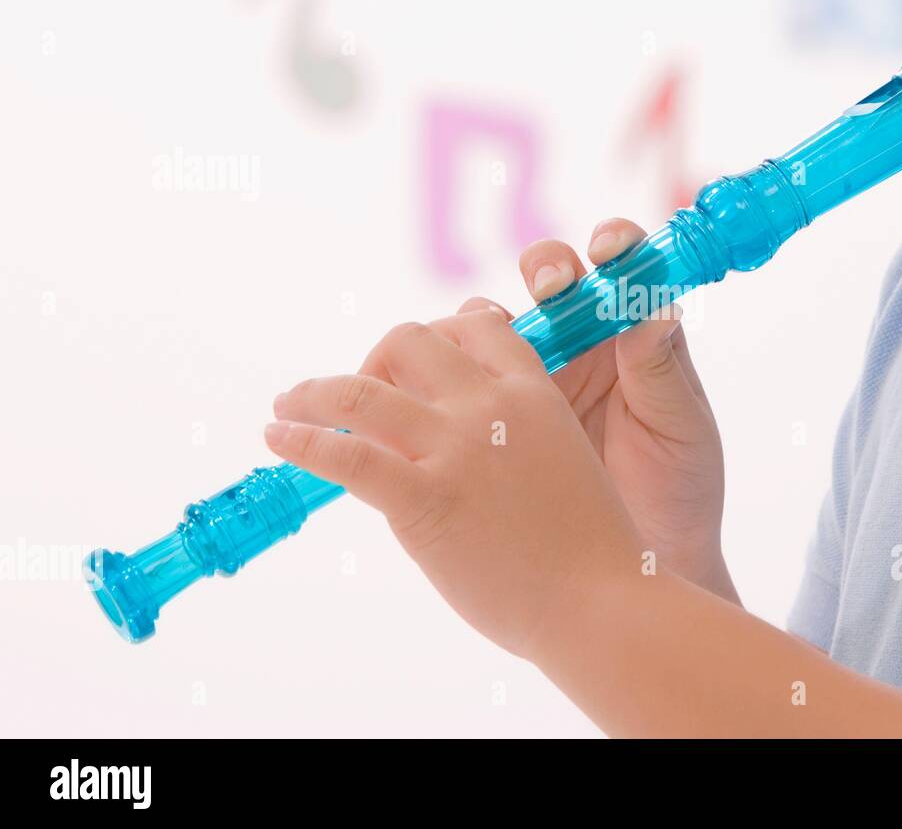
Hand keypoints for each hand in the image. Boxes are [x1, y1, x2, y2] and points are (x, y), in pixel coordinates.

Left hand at [265, 309, 644, 659]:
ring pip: (363, 389)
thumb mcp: (559, 459)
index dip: (435, 334)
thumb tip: (450, 436)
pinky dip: (302, 441)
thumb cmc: (586, 546)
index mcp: (533, 393)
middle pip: (410, 340)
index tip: (409, 362)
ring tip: (287, 405)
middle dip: (375, 359)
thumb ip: (511, 433)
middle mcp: (492, 407)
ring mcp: (457, 450)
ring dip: (314, 393)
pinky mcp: (426, 499)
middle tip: (359, 398)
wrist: (599, 603)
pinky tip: (278, 439)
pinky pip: (348, 455)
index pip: (475, 324)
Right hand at [461, 217, 735, 602]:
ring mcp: (531, 375)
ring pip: (497, 320)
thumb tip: (654, 308)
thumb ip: (662, 372)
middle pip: (552, 279)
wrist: (634, 566)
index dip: (613, 245)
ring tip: (498, 333)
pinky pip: (459, 376)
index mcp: (635, 336)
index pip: (624, 269)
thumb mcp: (680, 432)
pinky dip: (444, 365)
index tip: (608, 247)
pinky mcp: (491, 412)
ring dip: (490, 313)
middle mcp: (582, 343)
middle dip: (547, 269)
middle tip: (551, 288)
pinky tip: (448, 373)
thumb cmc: (677, 492)